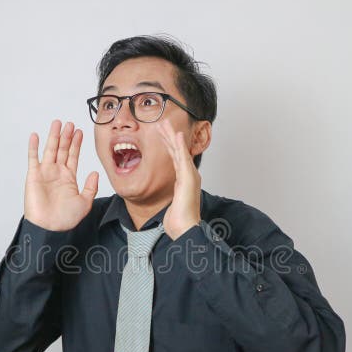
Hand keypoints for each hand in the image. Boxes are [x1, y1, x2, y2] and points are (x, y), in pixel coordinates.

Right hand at [24, 119, 98, 231]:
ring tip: (57, 123)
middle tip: (70, 123)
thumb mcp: (85, 203)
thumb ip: (90, 187)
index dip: (76, 144)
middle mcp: (57, 173)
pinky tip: (36, 136)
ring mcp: (45, 173)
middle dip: (66, 136)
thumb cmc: (65, 219)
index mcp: (69, 178)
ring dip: (53, 136)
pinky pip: (33, 159)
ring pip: (50, 150)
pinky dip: (34, 147)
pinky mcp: (34, 176)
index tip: (80, 131)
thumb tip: (95, 173)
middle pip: (62, 150)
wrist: (50, 228)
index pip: (73, 156)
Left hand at [157, 119, 200, 239]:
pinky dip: (180, 145)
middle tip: (162, 122)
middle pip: (177, 151)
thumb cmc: (179, 220)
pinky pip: (183, 158)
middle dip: (169, 136)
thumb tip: (166, 198)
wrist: (186, 228)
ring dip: (172, 136)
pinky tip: (177, 135)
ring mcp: (190, 175)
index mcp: (184, 180)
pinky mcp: (188, 178)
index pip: (175, 158)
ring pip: (180, 150)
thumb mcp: (171, 204)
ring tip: (165, 123)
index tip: (162, 134)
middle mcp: (189, 175)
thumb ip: (171, 197)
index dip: (168, 145)